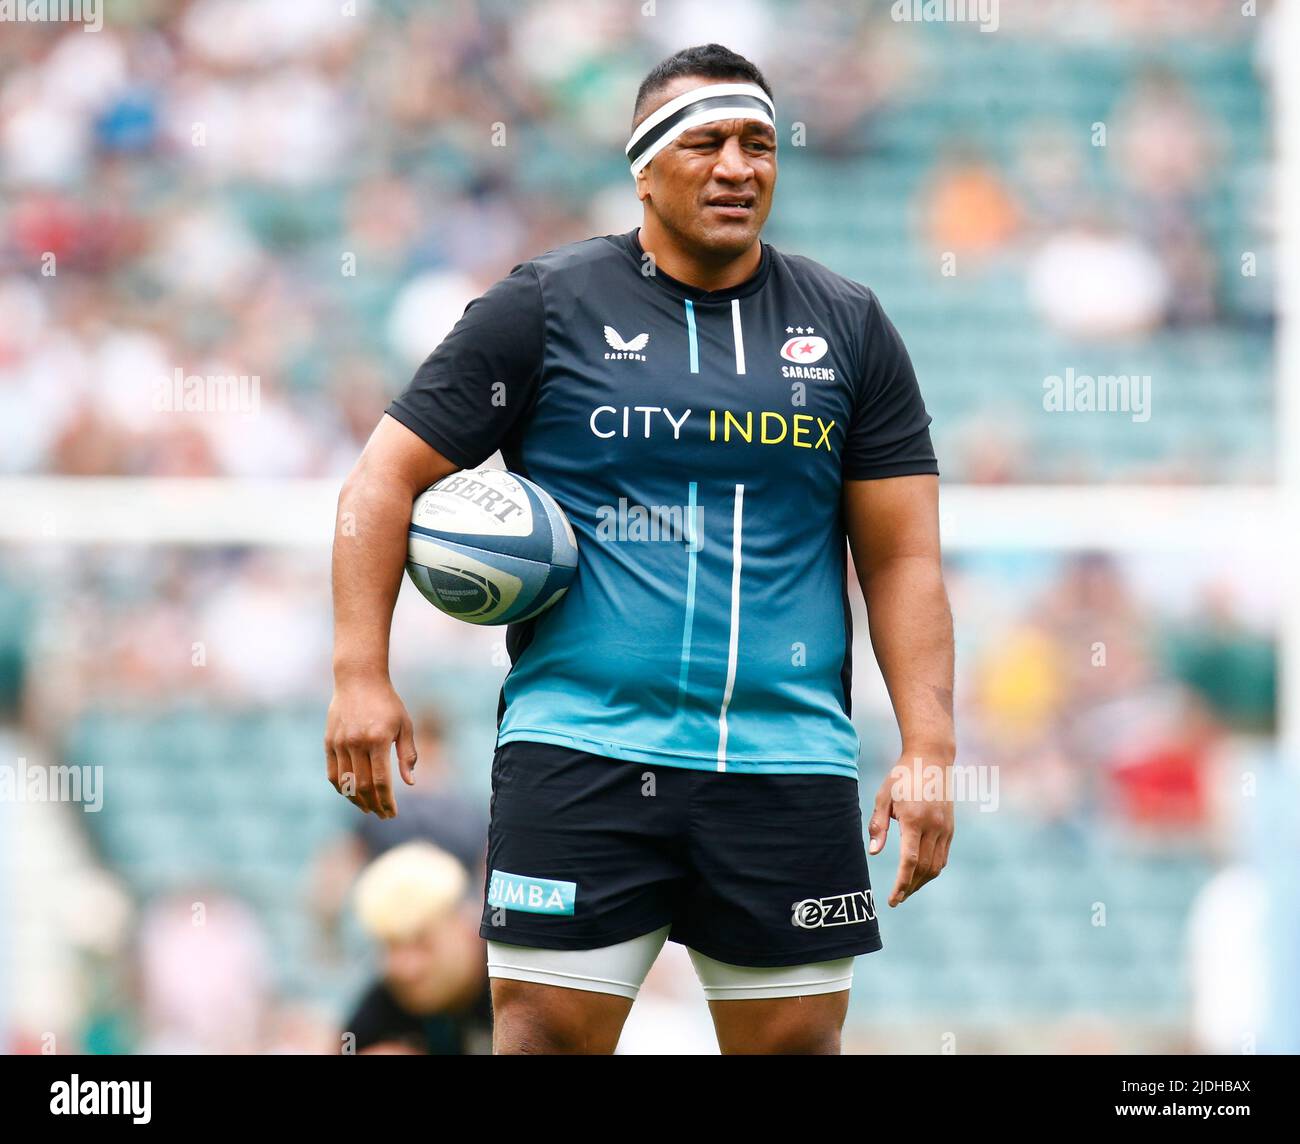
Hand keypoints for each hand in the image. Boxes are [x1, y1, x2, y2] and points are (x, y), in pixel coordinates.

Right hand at [324, 673, 416, 817]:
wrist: (359, 679)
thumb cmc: (388, 703)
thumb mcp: (405, 725)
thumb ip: (407, 755)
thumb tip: (410, 783)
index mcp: (378, 740)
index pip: (381, 781)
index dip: (387, 801)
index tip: (393, 813)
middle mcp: (356, 743)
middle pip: (363, 786)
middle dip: (374, 805)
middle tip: (382, 815)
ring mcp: (340, 743)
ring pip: (346, 783)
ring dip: (357, 801)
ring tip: (368, 809)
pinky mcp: (329, 742)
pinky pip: (333, 774)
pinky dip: (342, 788)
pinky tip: (352, 795)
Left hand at [867, 752, 954, 906]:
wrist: (931, 758)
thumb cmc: (902, 776)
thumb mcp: (883, 797)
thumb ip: (878, 825)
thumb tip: (874, 853)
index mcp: (915, 820)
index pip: (910, 861)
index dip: (902, 884)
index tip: (893, 899)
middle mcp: (934, 827)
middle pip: (924, 869)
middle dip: (910, 887)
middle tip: (897, 898)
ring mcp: (945, 828)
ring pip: (936, 866)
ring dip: (921, 882)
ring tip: (907, 890)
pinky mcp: (950, 828)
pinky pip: (943, 856)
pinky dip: (932, 869)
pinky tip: (920, 874)